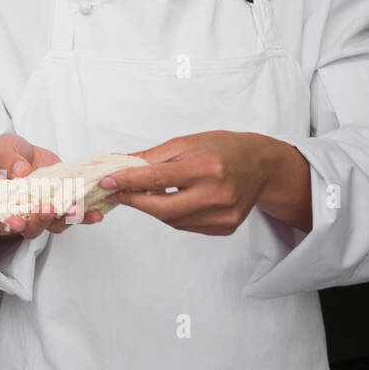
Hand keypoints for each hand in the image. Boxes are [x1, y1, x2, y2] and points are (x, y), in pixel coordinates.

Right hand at [0, 133, 102, 239]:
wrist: (29, 155)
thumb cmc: (10, 154)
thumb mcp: (3, 150)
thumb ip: (7, 160)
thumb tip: (21, 172)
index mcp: (0, 204)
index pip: (0, 220)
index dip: (7, 223)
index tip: (16, 223)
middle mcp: (23, 215)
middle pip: (31, 228)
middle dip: (40, 221)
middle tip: (48, 208)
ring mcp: (44, 213)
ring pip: (55, 225)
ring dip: (65, 219)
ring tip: (75, 209)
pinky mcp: (63, 207)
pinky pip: (74, 217)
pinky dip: (85, 216)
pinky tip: (95, 213)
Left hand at [100, 131, 311, 234]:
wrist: (262, 165)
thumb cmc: (224, 148)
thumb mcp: (187, 142)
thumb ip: (152, 156)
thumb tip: (118, 163)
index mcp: (207, 168)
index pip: (158, 179)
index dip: (127, 181)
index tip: (106, 182)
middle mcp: (218, 194)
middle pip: (163, 208)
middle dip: (134, 201)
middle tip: (116, 192)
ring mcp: (224, 215)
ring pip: (172, 220)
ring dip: (151, 208)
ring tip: (142, 194)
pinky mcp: (226, 227)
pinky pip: (186, 226)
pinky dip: (170, 215)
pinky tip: (169, 201)